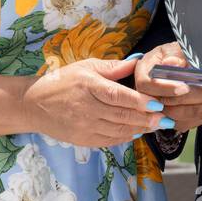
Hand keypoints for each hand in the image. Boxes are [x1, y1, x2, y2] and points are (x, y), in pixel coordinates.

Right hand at [23, 55, 173, 147]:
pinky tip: (138, 131)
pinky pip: (110, 140)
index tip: (158, 103)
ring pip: (119, 130)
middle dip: (147, 119)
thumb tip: (139, 60)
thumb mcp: (86, 67)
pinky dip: (126, 137)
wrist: (34, 105)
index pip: (118, 96)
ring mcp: (85, 127)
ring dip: (140, 129)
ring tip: (158, 125)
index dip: (139, 101)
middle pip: (122, 116)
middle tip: (167, 118)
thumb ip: (113, 67)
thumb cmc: (62, 81)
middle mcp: (87, 108)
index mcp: (88, 86)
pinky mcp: (84, 140)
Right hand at [133, 42, 201, 131]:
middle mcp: (146, 95)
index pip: (147, 85)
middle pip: (165, 105)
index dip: (166, 88)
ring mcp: (158, 111)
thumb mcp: (174, 49)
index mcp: (143, 73)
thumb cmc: (175, 55)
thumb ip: (174, 55)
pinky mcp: (172, 121)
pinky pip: (188, 123)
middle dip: (195, 98)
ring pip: (178, 117)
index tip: (185, 87)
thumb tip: (171, 63)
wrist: (179, 64)